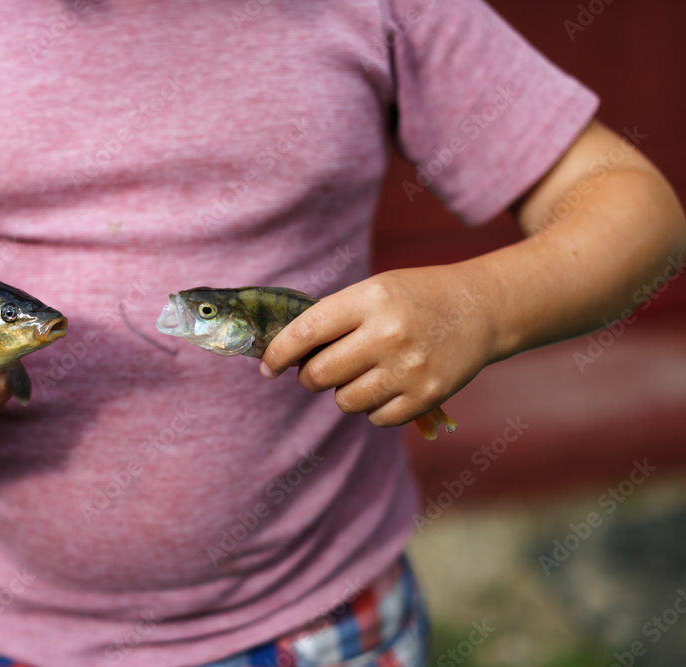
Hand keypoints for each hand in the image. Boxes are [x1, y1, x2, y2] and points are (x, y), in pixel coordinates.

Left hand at [260, 265, 496, 426]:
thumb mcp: (373, 290)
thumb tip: (285, 357)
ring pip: (345, 401)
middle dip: (311, 376)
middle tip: (321, 370)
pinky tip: (387, 386)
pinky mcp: (427, 396)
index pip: (306, 332)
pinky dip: (374, 408)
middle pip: (319, 375)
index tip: (268, 366)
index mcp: (370, 299)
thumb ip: (332, 319)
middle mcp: (389, 333)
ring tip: (364, 373)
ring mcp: (410, 367)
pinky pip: (377, 419)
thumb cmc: (414, 298)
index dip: (279, 353)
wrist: (482, 309)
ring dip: (344, 393)